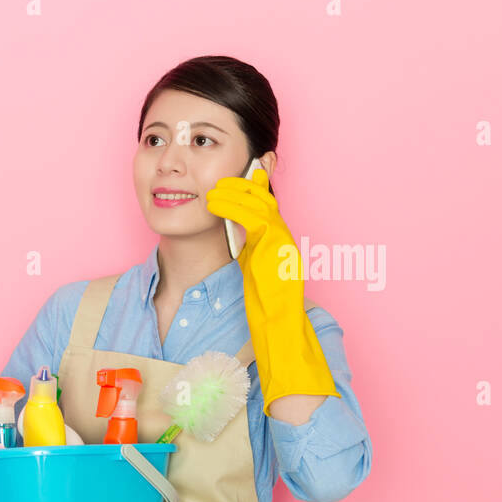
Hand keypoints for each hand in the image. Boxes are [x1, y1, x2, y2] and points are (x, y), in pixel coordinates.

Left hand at [205, 168, 339, 416]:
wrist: (282, 334)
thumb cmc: (267, 313)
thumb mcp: (254, 276)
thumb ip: (248, 254)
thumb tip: (237, 237)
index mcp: (280, 247)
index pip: (267, 208)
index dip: (257, 186)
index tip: (248, 167)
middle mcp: (285, 243)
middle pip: (268, 199)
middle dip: (250, 181)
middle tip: (231, 168)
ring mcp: (282, 247)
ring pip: (262, 205)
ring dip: (238, 191)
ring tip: (216, 186)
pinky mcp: (275, 254)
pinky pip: (256, 222)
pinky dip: (237, 208)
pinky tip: (219, 203)